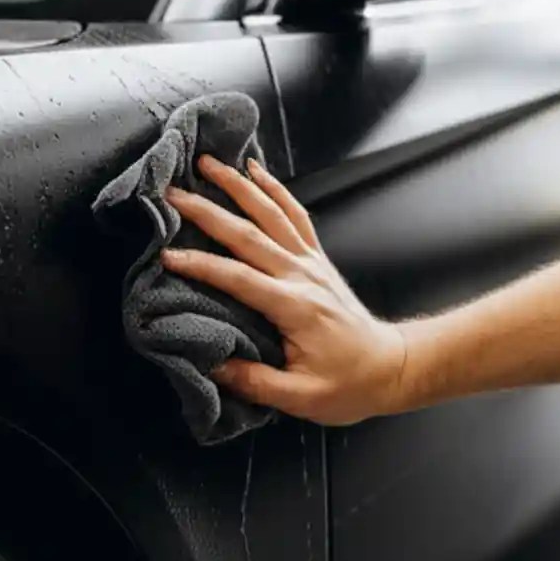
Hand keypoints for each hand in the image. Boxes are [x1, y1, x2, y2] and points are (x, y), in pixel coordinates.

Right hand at [161, 155, 409, 425]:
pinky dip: (275, 189)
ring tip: (208, 163)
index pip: (238, 278)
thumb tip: (212, 363)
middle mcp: (301, 275)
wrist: (392, 368)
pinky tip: (255, 170)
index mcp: (294, 307)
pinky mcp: (317, 258)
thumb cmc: (347, 385)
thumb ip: (254, 381)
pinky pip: (294, 214)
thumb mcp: (301, 398)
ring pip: (270, 213)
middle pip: (248, 235)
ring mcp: (310, 262)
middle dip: (208, 211)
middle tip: (174, 194)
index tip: (167, 255)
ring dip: (238, 185)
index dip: (201, 265)